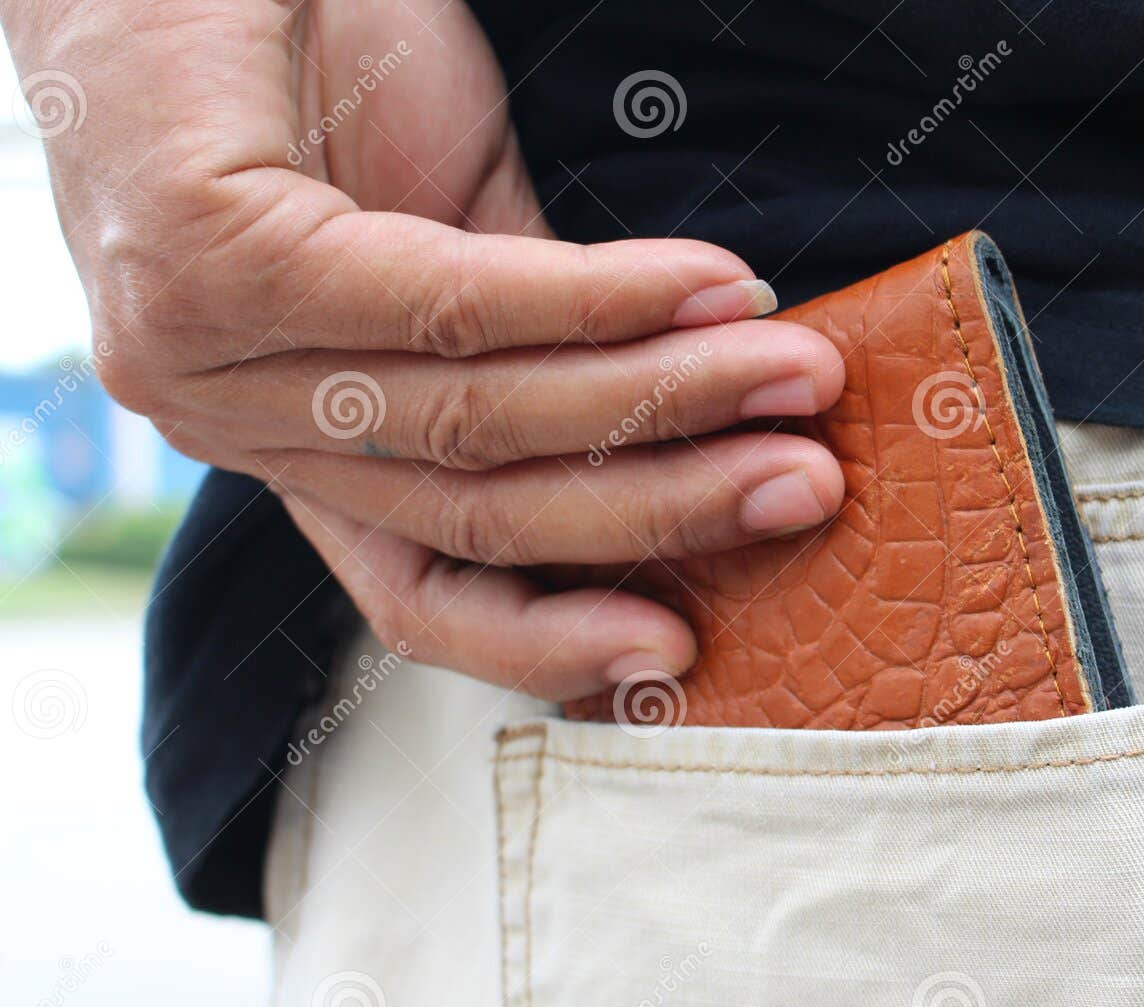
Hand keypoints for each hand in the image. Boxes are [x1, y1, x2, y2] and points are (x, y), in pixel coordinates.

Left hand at [5, 0, 844, 696]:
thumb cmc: (316, 76)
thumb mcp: (452, 240)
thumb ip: (539, 351)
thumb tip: (693, 427)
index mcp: (289, 445)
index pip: (415, 588)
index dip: (550, 638)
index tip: (679, 655)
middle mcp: (234, 427)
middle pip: (476, 513)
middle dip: (664, 508)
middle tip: (801, 484)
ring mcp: (204, 356)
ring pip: (477, 418)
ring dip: (664, 398)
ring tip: (788, 372)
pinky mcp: (209, 258)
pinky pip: (444, 307)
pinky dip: (594, 303)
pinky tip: (702, 290)